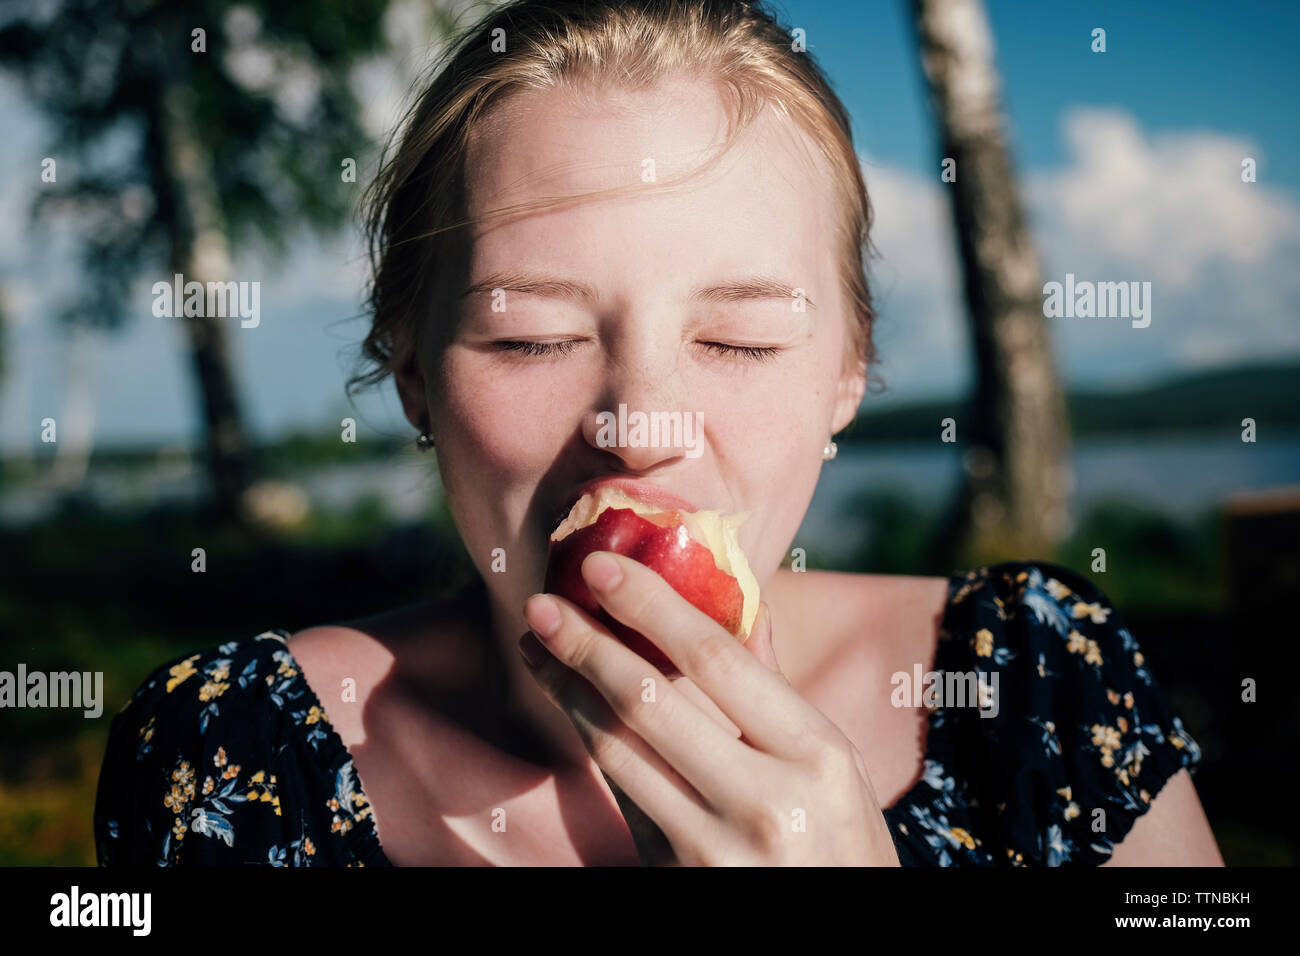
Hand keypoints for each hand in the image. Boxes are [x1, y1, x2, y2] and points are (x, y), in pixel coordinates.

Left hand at [518, 550, 900, 865]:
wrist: (844, 934)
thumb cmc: (843, 840)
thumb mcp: (833, 762)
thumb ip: (773, 681)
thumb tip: (731, 593)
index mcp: (816, 754)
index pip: (716, 660)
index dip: (651, 605)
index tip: (601, 566)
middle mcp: (766, 804)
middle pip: (648, 704)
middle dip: (585, 644)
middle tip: (541, 601)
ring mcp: (714, 852)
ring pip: (618, 752)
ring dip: (567, 691)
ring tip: (537, 646)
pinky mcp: (675, 881)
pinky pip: (622, 796)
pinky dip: (590, 740)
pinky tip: (569, 703)